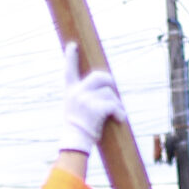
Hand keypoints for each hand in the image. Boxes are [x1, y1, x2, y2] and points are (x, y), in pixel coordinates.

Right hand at [57, 41, 126, 156]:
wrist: (75, 142)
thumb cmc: (77, 129)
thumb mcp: (74, 109)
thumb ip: (83, 96)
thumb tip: (105, 87)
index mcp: (70, 92)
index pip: (69, 71)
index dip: (71, 57)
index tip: (73, 45)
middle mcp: (76, 93)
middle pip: (100, 76)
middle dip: (110, 82)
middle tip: (113, 90)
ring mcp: (85, 100)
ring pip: (109, 93)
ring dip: (116, 104)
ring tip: (114, 115)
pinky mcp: (95, 108)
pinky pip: (114, 105)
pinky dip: (119, 113)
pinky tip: (119, 119)